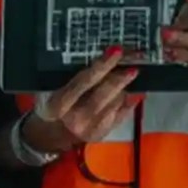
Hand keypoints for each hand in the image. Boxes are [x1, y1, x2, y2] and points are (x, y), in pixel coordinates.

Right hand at [23, 46, 142, 153]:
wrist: (52, 136)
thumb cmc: (51, 105)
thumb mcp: (51, 90)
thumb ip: (70, 78)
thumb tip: (100, 59)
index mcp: (60, 104)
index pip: (84, 81)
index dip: (102, 65)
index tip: (116, 50)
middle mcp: (77, 118)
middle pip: (103, 94)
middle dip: (120, 77)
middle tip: (134, 62)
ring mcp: (92, 128)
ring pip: (115, 103)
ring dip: (125, 86)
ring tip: (132, 71)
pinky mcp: (103, 134)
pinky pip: (122, 114)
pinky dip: (129, 101)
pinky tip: (135, 90)